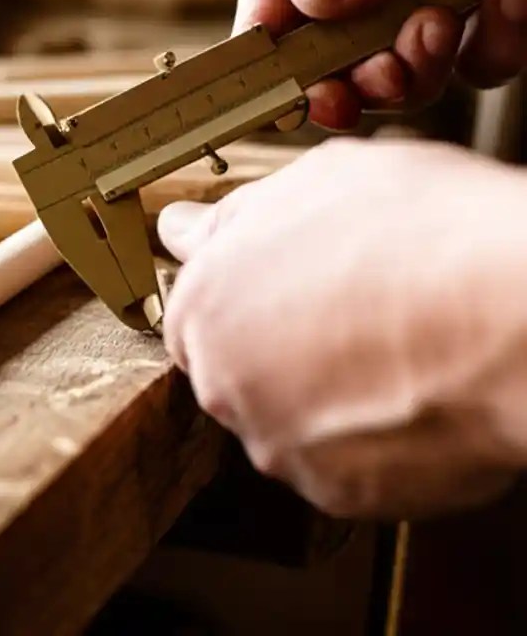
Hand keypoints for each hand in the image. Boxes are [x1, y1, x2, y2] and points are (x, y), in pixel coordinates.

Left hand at [158, 138, 526, 518]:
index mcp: (205, 307)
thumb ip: (234, 218)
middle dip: (288, 351)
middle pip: (240, 376)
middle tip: (359, 315)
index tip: (291, 293)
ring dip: (333, 398)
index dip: (248, 303)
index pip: (195, 321)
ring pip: (294, 425)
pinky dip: (377, 442)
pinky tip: (419, 394)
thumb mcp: (316, 183)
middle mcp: (225, 385)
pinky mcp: (338, 494)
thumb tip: (183, 227)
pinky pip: (348, 467)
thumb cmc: (426, 239)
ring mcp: (280, 444)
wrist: (516, 315)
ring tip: (400, 351)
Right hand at [236, 0, 526, 129]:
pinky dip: (495, 45)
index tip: (272, 83)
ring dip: (418, 66)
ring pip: (399, 64)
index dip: (265, 35)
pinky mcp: (493, 12)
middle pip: (332, 42)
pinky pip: (475, 61)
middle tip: (371, 81)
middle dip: (350, 72)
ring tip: (441, 28)